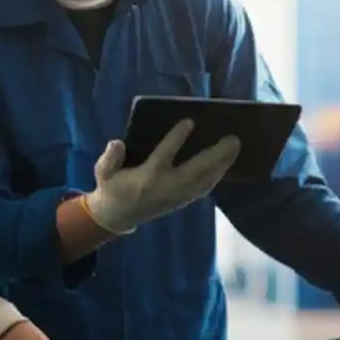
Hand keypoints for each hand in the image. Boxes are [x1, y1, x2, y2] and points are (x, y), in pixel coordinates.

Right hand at [83, 119, 239, 234]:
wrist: (117, 217)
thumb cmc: (112, 187)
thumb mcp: (103, 172)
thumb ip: (109, 158)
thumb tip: (117, 143)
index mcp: (147, 176)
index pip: (164, 155)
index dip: (176, 139)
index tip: (189, 122)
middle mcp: (166, 187)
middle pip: (196, 170)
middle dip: (216, 155)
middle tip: (233, 138)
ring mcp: (177, 196)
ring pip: (205, 180)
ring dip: (223, 165)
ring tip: (236, 147)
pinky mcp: (182, 201)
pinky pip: (204, 188)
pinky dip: (217, 176)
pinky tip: (227, 163)